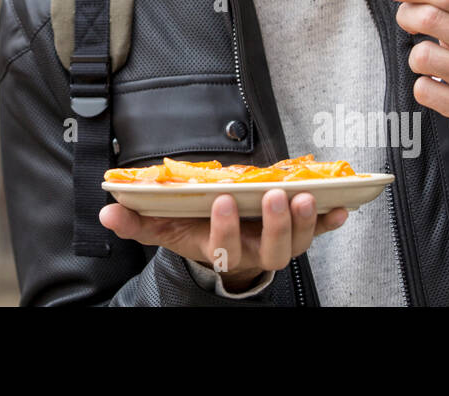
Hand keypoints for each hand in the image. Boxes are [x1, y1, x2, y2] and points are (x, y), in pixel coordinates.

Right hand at [99, 189, 347, 291]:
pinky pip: (318, 232)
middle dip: (277, 225)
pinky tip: (342, 208)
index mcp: (219, 250)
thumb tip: (107, 212)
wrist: (221, 245)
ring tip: (307, 196)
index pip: (223, 247)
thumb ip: (137, 221)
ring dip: (306, 222)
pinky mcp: (297, 233)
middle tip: (277, 196)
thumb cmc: (192, 230)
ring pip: (296, 244)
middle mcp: (252, 253)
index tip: (223, 199)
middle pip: (271, 252)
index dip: (225, 228)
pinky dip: (330, 222)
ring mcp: (277, 244)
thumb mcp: (163, 227)